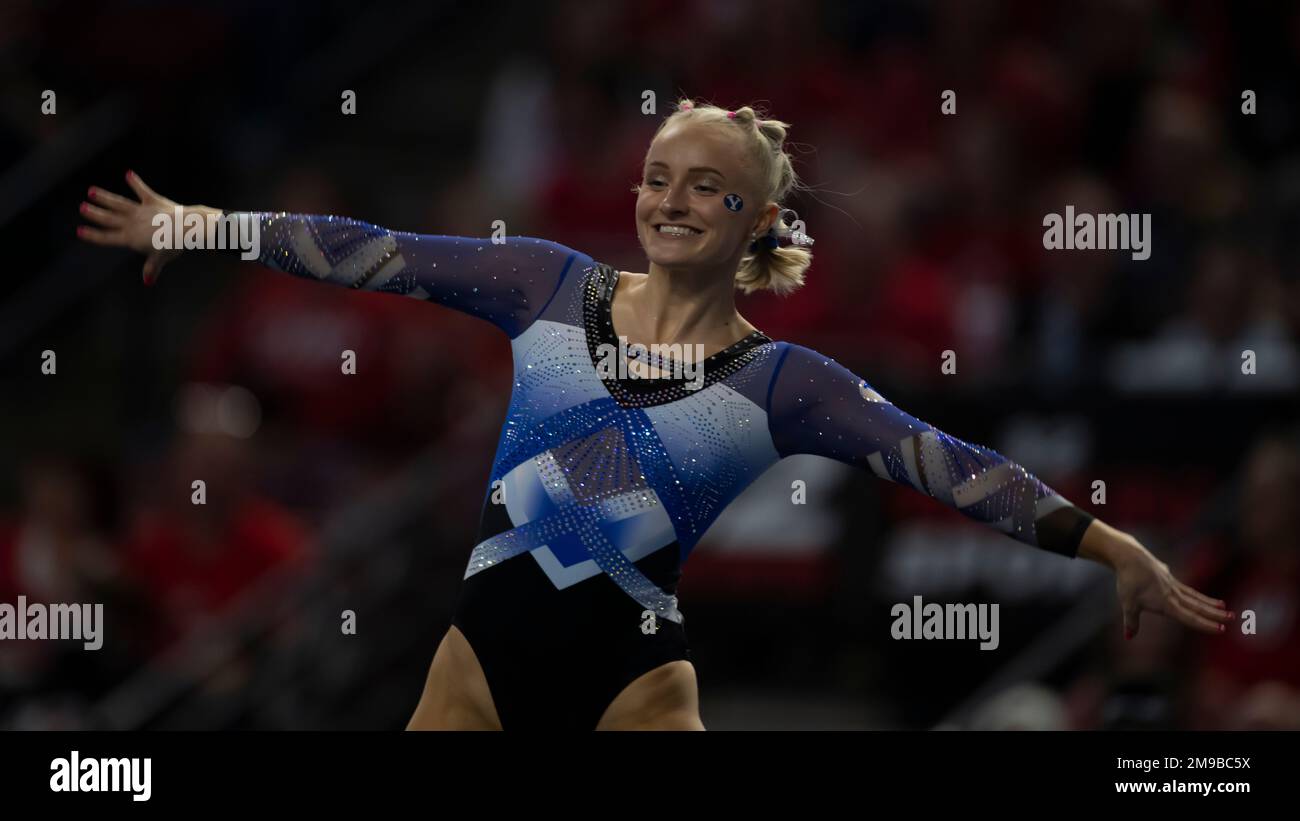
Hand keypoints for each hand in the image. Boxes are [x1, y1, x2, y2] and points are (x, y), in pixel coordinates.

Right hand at [77, 170, 186, 284]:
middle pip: (109, 219)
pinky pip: (142, 191)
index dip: (94, 235)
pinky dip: (136, 182)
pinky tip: (128, 174)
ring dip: (105, 197)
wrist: (185, 228)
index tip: (80, 231)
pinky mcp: (153, 201)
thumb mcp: (160, 258)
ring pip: (119, 203)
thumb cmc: (173, 245)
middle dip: (95, 214)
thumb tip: (147, 282)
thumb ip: (152, 268)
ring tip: (92, 191)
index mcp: (131, 238)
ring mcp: (141, 211)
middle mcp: (132, 223)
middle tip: (82, 207)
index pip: (108, 238)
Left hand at [1079, 520, 1232, 637]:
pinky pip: (1184, 587)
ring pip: (1194, 596)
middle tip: (1232, 618)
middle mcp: (1173, 594)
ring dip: (1209, 603)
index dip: (1205, 625)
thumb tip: (1128, 637)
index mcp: (1167, 603)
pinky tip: (1196, 596)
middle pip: (1197, 606)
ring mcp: (1171, 583)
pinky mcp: (1167, 575)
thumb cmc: (1128, 582)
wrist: (1129, 556)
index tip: (1221, 629)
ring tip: (1224, 606)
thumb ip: (1131, 622)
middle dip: (1215, 614)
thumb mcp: (1128, 604)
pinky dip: (1192, 593)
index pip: (1190, 617)